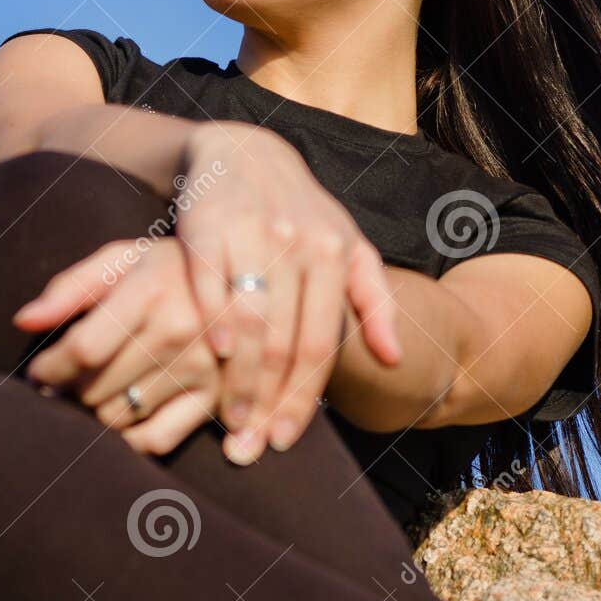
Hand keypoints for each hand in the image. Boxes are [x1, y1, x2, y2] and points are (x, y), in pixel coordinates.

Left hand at [13, 236, 223, 454]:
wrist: (235, 281)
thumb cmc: (161, 270)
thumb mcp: (117, 260)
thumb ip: (68, 288)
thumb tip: (23, 322)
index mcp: (150, 290)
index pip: (84, 348)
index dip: (49, 368)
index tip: (37, 373)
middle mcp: (179, 331)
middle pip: (96, 388)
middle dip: (65, 392)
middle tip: (58, 387)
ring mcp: (201, 368)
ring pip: (118, 416)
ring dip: (91, 414)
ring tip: (86, 397)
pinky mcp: (214, 397)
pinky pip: (156, 440)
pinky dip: (126, 441)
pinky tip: (117, 421)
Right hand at [173, 121, 401, 460]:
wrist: (243, 152)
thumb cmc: (301, 214)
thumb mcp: (348, 247)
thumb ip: (374, 301)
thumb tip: (394, 359)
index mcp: (333, 256)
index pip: (319, 345)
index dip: (302, 399)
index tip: (283, 441)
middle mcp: (295, 245)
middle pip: (283, 344)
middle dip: (266, 404)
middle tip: (250, 447)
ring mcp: (250, 234)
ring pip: (247, 325)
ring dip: (237, 381)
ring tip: (229, 423)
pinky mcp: (205, 226)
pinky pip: (208, 290)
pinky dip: (211, 329)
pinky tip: (210, 365)